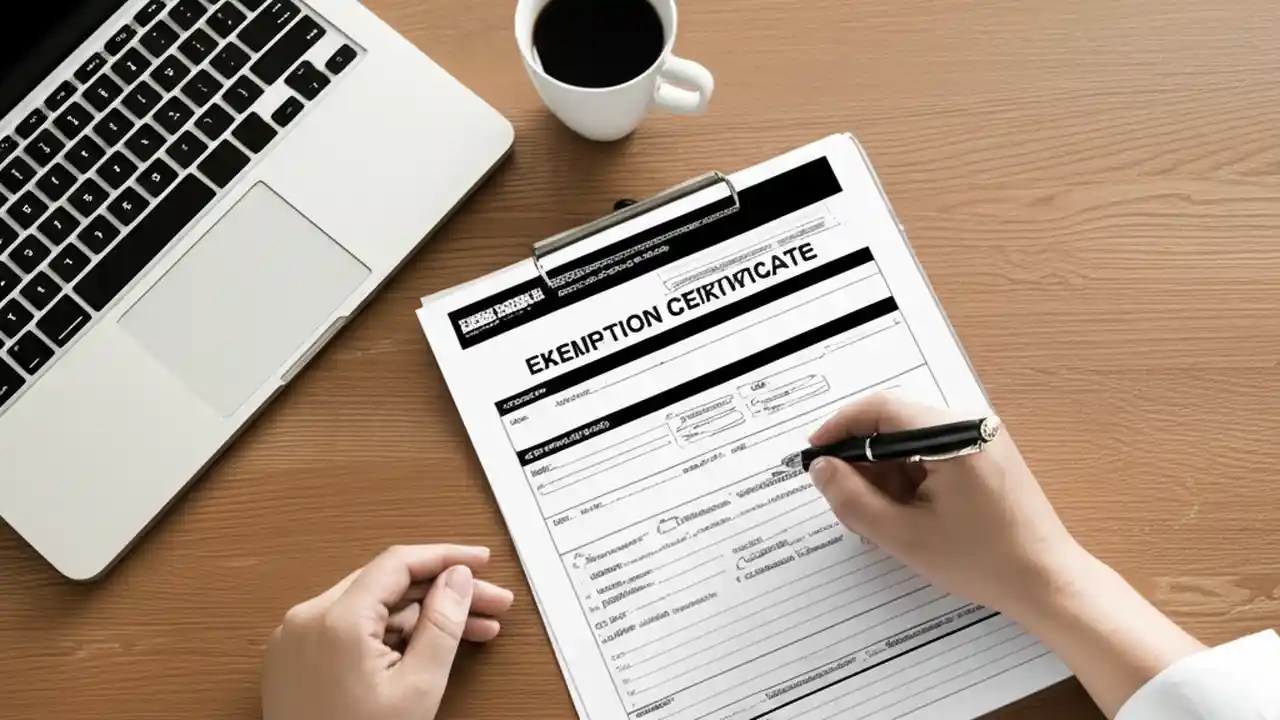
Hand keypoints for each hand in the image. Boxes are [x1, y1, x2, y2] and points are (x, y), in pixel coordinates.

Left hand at [262, 544, 514, 719]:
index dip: (447, 557)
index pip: (398, 563)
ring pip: (373, 607)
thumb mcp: (417, 688)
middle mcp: (308, 619)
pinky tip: (429, 644)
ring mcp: (297, 639)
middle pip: (389, 585)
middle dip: (444, 591)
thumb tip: (459, 577)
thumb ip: (442, 625)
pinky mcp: (296, 658)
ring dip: (423, 615)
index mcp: (335, 620)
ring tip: (474, 630)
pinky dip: (391, 634)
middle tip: (491, 603)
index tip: (482, 562)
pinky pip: (352, 629)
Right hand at [806, 393, 1085, 615]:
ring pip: (911, 441)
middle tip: (843, 496)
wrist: (1046, 581)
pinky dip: (910, 477)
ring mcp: (982, 439)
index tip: (815, 454)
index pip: (881, 409)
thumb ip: (852, 498)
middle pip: (895, 424)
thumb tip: (821, 468)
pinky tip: (906, 513)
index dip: (840, 427)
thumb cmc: (983, 561)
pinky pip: (933, 454)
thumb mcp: (903, 535)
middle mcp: (970, 426)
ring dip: (886, 472)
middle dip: (862, 459)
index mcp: (953, 436)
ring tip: (880, 516)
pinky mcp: (987, 456)